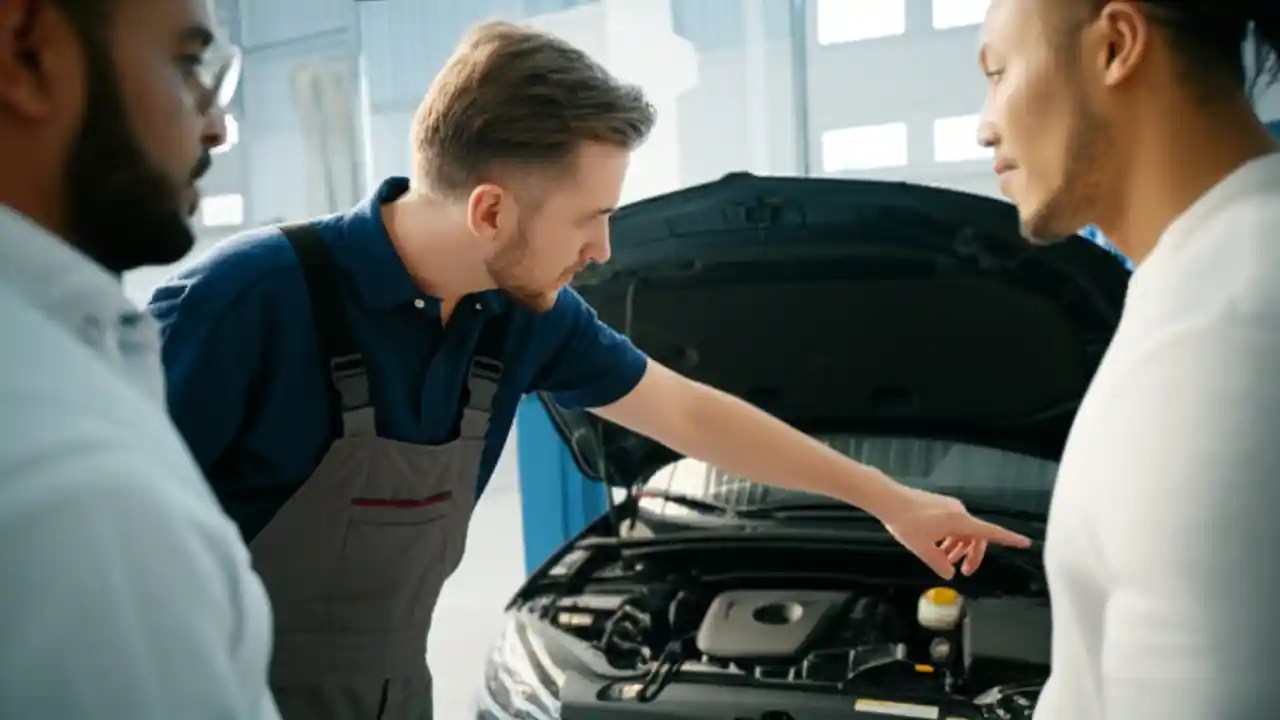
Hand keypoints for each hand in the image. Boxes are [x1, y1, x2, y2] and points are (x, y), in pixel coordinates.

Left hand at [877, 487, 1031, 578]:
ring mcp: (950, 508)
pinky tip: (937, 548)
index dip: (1009, 539)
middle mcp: (959, 512)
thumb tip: (950, 574)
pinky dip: (950, 538)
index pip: (991, 532)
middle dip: (973, 555)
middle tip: (965, 572)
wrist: (889, 499)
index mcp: (960, 522)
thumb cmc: (906, 523)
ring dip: (958, 548)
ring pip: (963, 531)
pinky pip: (953, 525)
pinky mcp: (940, 506)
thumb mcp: (923, 550)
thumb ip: (939, 564)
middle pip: (976, 536)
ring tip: (946, 562)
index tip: (1025, 542)